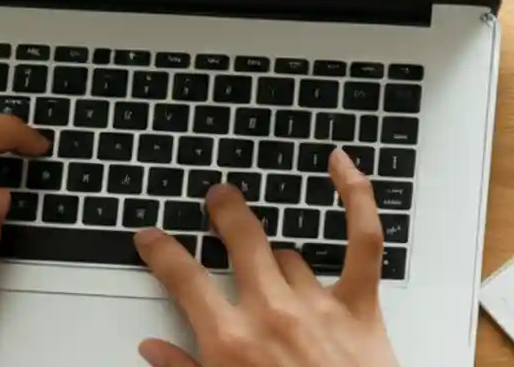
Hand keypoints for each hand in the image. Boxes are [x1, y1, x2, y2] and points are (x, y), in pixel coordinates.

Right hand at [136, 149, 400, 366]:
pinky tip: (341, 166)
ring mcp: (317, 304)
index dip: (161, 251)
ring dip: (276, 254)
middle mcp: (270, 314)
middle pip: (239, 238)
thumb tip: (151, 351)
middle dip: (223, 211)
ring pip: (288, 253)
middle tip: (218, 198)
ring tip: (270, 260)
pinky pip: (362, 240)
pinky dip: (356, 198)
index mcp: (229, 342)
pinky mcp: (361, 307)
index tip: (151, 237)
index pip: (181, 277)